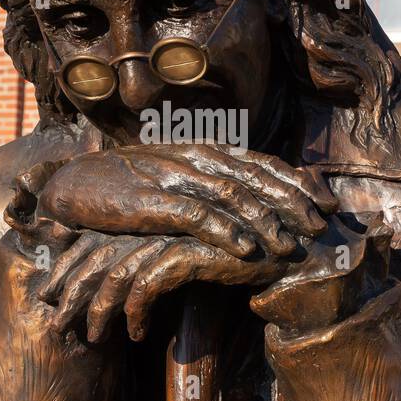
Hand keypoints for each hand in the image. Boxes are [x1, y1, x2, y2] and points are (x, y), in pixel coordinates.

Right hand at [33, 143, 337, 259]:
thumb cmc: (128, 184)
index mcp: (204, 151)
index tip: (327, 203)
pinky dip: (225, 232)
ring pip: (232, 196)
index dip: (297, 182)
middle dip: (292, 202)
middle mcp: (194, 158)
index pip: (262, 163)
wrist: (72, 183)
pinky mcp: (151, 201)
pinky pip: (196, 216)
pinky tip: (247, 250)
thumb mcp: (176, 177)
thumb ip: (212, 183)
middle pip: (255, 178)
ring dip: (266, 222)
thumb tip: (255, 200)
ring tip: (291, 245)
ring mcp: (173, 177)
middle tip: (320, 226)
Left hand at [37, 229, 291, 342]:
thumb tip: (124, 282)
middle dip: (70, 291)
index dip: (70, 268)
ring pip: (115, 272)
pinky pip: (147, 285)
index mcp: (151, 213)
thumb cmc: (241, 253)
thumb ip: (160, 256)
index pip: (96, 239)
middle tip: (54, 323)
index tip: (52, 297)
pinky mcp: (190, 251)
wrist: (294, 252)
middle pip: (96, 254)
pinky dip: (136, 312)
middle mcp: (156, 219)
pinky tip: (136, 334)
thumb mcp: (191, 253)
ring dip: (96, 310)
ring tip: (90, 339)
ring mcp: (172, 233)